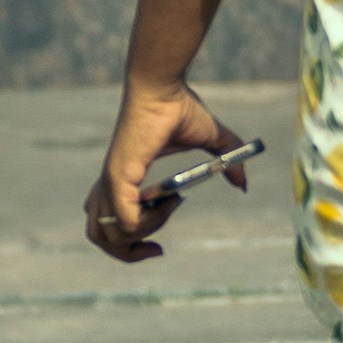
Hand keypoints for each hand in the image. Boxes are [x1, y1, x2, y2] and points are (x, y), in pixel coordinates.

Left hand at [85, 88, 251, 261]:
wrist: (164, 88)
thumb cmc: (180, 108)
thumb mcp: (210, 140)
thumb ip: (226, 162)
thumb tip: (243, 184)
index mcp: (120, 179)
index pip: (106, 221)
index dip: (131, 239)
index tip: (158, 241)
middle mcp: (109, 184)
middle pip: (99, 236)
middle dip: (128, 254)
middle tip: (156, 251)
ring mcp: (111, 182)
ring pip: (109, 234)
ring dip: (143, 237)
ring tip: (168, 211)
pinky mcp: (117, 178)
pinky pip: (127, 221)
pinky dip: (150, 222)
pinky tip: (171, 200)